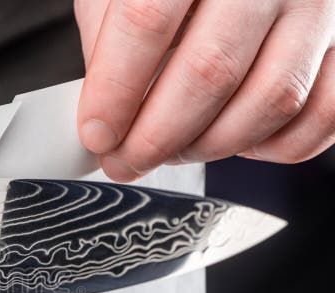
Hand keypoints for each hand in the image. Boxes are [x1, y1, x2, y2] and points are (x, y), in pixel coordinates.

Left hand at [74, 0, 334, 180]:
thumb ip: (106, 36)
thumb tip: (103, 114)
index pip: (147, 22)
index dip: (115, 91)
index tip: (97, 134)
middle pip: (210, 71)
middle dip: (156, 137)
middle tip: (125, 160)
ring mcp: (317, 8)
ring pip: (270, 100)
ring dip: (209, 147)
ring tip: (172, 150)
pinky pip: (322, 114)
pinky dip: (274, 146)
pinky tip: (234, 141)